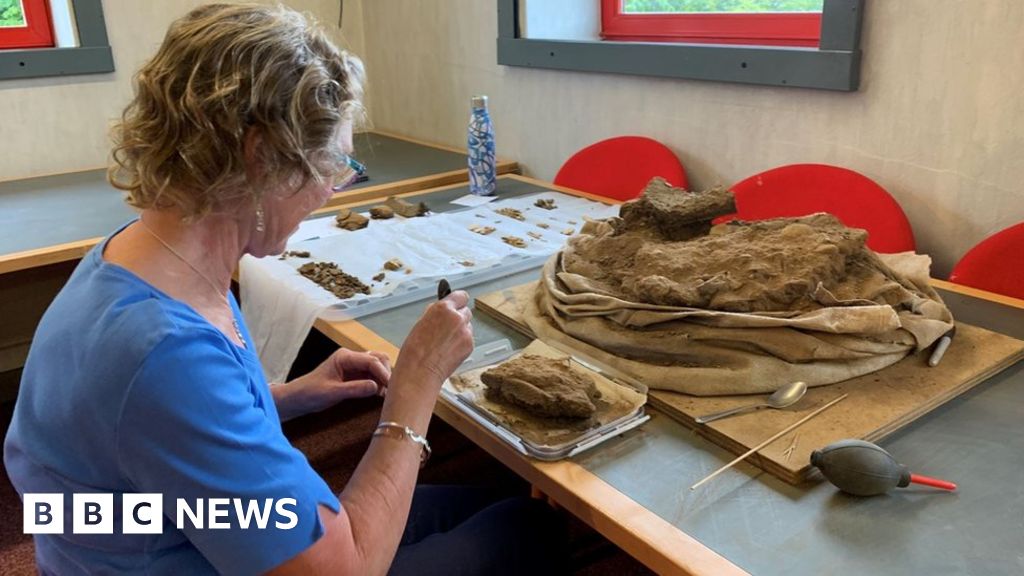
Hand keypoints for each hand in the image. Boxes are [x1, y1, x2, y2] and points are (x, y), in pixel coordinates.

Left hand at [275, 349, 391, 419]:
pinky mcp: (355, 376)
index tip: (391, 387)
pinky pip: (373, 376)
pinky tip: (380, 395)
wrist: (298, 398)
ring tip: (386, 394)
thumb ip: (354, 389)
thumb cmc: (310, 393)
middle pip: (378, 359)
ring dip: (384, 378)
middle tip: (390, 390)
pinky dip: (379, 384)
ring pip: (378, 367)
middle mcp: (352, 358)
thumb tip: (377, 387)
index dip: (383, 373)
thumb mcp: (332, 393)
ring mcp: (354, 366)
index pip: (371, 360)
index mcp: (344, 357)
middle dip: (386, 373)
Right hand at [394, 291, 473, 390]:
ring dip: (460, 330)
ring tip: (445, 342)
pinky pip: (468, 339)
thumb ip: (435, 313)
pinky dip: (461, 343)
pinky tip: (449, 350)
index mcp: (443, 308)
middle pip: (466, 311)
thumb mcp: (421, 322)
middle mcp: (457, 318)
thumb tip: (443, 309)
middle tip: (447, 328)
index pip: (461, 296)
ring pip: (468, 326)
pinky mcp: (470, 345)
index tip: (456, 304)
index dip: (457, 301)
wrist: (420, 372)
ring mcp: (465, 332)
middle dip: (458, 317)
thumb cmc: (415, 350)